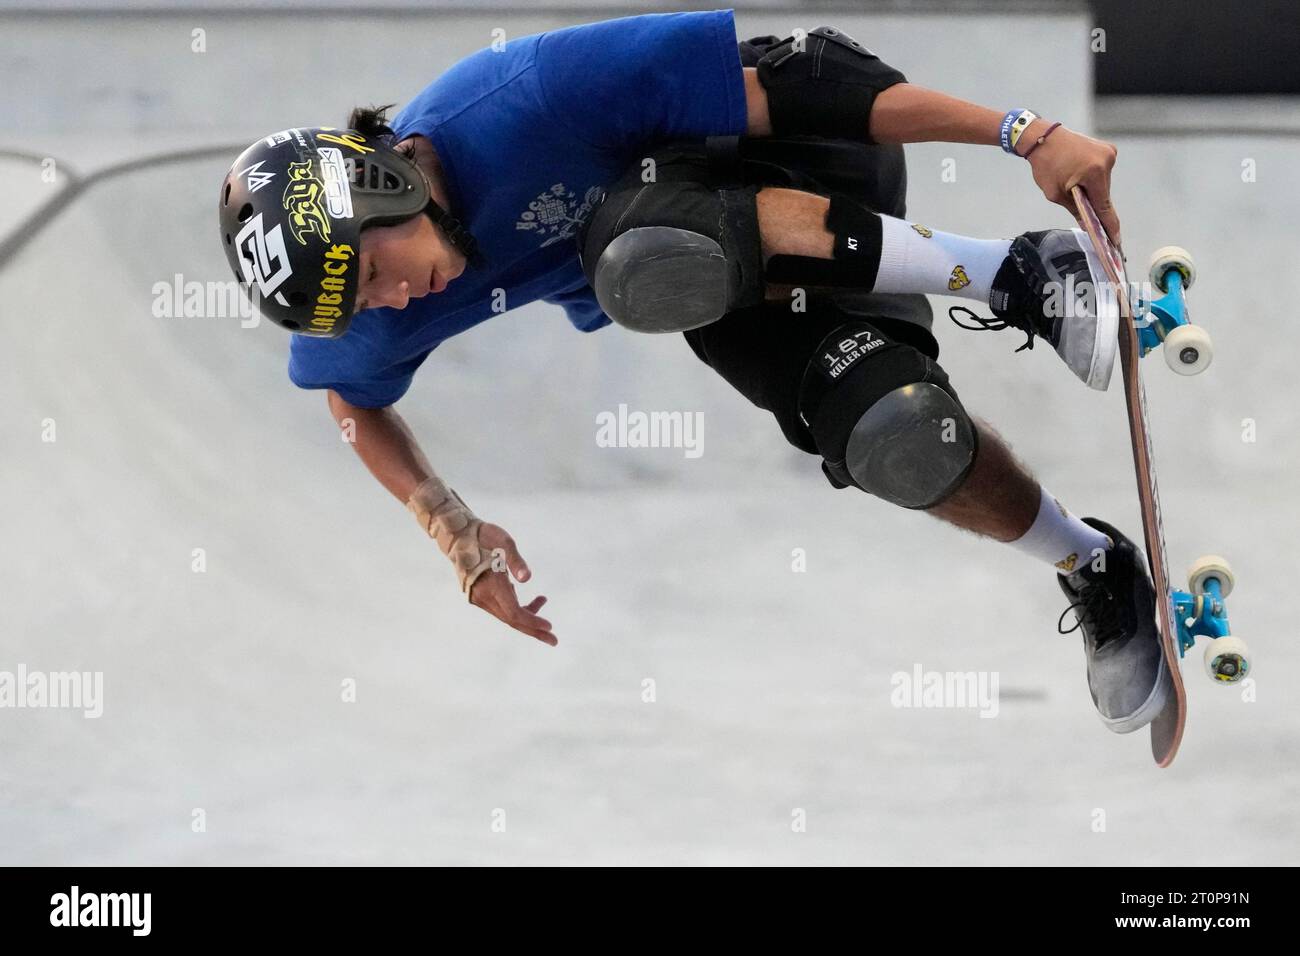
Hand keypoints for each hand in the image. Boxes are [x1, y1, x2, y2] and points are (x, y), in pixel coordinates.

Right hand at [466, 522, 556, 645]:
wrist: (458, 537)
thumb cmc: (484, 536)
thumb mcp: (503, 542)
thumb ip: (516, 561)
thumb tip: (527, 579)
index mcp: (491, 586)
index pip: (514, 613)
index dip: (532, 621)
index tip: (550, 626)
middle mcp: (483, 597)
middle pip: (512, 620)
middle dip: (534, 630)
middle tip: (554, 640)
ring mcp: (480, 599)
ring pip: (507, 615)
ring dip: (527, 615)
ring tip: (543, 601)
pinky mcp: (480, 596)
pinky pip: (502, 609)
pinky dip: (517, 607)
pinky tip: (531, 599)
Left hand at [1022, 122, 1121, 246]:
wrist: (1043, 138)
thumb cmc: (1045, 166)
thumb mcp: (1056, 194)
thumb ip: (1075, 210)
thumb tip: (1088, 226)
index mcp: (1094, 172)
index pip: (1104, 205)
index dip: (1109, 224)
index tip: (1116, 239)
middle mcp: (1107, 160)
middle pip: (1104, 193)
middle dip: (1095, 205)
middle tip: (1088, 215)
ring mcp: (1109, 152)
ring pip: (1104, 183)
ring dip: (1094, 190)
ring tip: (1076, 187)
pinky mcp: (1107, 148)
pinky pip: (1103, 171)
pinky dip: (1094, 178)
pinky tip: (1080, 176)